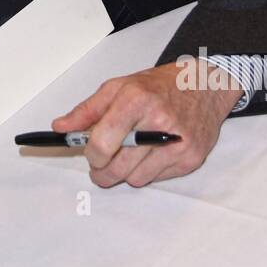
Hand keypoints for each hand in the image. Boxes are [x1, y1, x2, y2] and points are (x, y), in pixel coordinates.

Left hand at [52, 60, 243, 187]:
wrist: (205, 86)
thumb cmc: (159, 86)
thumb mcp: (119, 87)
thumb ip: (87, 110)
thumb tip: (61, 127)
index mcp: (136, 100)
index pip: (102, 142)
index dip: (91, 155)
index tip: (90, 154)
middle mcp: (159, 121)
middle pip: (118, 167)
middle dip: (103, 172)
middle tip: (101, 165)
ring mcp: (177, 143)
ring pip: (136, 179)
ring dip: (127, 172)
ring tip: (130, 154)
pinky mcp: (191, 158)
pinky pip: (158, 179)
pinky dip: (149, 170)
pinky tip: (152, 153)